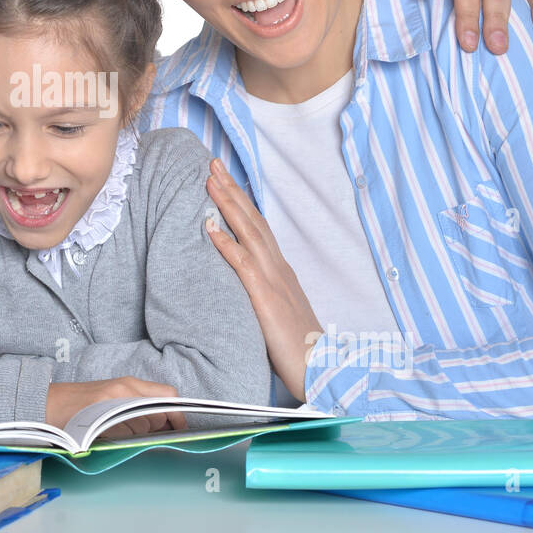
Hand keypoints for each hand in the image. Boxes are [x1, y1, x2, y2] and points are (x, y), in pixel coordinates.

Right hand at [46, 377, 186, 437]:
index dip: (178, 413)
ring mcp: (115, 404)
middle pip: (160, 414)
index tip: (179, 426)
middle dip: (158, 426)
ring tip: (117, 430)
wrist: (48, 403)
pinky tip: (108, 434)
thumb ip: (136, 403)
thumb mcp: (112, 395)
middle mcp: (126, 390)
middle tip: (139, 430)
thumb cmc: (81, 403)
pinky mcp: (104, 418)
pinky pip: (126, 434)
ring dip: (138, 434)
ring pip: (144, 426)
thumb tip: (161, 422)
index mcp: (130, 384)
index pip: (169, 395)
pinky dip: (123, 438)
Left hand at [204, 159, 321, 402]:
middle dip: (232, 190)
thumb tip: (244, 283)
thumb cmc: (298, 346)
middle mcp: (279, 268)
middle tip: (212, 164)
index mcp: (281, 270)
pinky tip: (210, 228)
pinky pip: (244, 266)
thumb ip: (262, 292)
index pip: (258, 227)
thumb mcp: (277, 311)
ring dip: (228, 205)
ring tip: (209, 181)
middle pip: (253, 220)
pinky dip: (227, 244)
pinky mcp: (267, 299)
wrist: (322, 369)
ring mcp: (274, 280)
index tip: (223, 180)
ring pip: (249, 233)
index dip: (240, 201)